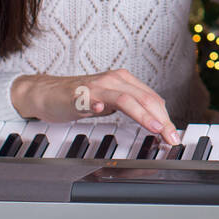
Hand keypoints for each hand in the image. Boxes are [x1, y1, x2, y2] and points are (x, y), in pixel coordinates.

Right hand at [10, 69, 178, 142]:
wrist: (46, 93)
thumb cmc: (79, 98)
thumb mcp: (110, 102)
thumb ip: (130, 106)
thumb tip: (154, 119)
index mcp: (123, 81)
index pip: (152, 98)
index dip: (165, 116)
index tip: (172, 134)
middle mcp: (113, 80)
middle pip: (145, 99)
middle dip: (161, 120)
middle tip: (170, 138)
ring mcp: (96, 87)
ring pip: (126, 99)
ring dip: (143, 114)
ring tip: (154, 128)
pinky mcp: (79, 96)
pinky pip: (92, 99)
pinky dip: (99, 104)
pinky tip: (101, 110)